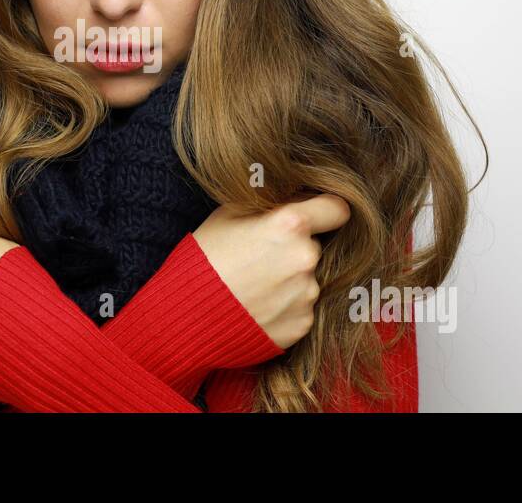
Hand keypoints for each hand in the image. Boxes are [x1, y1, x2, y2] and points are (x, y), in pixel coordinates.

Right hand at [191, 193, 349, 349]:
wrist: (184, 317)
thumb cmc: (202, 259)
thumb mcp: (227, 213)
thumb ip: (268, 203)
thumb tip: (294, 196)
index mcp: (290, 225)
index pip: (337, 209)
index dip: (325, 210)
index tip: (314, 216)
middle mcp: (306, 259)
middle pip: (315, 245)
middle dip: (294, 248)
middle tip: (260, 256)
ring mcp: (306, 295)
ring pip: (307, 278)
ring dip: (289, 279)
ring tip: (253, 285)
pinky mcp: (302, 325)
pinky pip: (300, 307)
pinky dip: (283, 306)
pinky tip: (257, 305)